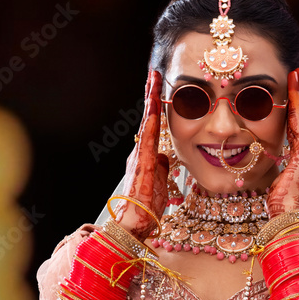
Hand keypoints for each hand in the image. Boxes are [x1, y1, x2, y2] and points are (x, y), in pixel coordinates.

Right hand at [116, 70, 168, 238]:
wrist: (131, 226)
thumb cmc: (144, 211)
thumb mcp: (159, 186)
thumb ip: (162, 169)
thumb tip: (167, 158)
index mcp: (145, 158)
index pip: (153, 128)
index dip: (156, 108)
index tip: (158, 88)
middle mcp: (139, 154)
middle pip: (147, 119)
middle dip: (150, 96)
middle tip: (154, 73)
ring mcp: (139, 157)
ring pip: (146, 124)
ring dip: (150, 102)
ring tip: (153, 81)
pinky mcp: (142, 164)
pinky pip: (148, 138)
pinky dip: (151, 122)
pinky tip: (155, 108)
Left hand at [266, 69, 298, 217]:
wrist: (288, 216)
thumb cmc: (281, 208)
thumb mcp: (275, 187)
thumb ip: (277, 178)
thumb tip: (274, 180)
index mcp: (298, 160)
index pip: (296, 130)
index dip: (297, 112)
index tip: (297, 96)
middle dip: (298, 95)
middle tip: (298, 72)